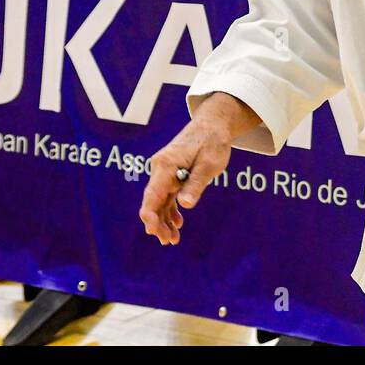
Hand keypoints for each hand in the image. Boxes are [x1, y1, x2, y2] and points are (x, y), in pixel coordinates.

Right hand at [138, 92, 259, 244]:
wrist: (213, 123)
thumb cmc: (212, 141)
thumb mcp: (209, 164)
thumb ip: (196, 184)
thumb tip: (185, 205)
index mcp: (166, 165)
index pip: (151, 195)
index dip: (150, 217)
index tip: (156, 233)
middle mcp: (160, 168)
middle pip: (152, 201)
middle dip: (158, 224)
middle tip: (170, 241)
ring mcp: (164, 171)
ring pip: (159, 200)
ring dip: (164, 220)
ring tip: (173, 239)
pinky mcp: (171, 173)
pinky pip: (167, 195)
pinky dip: (170, 209)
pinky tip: (177, 223)